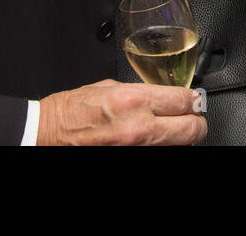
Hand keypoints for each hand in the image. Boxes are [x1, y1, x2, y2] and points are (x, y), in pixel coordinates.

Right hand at [37, 79, 206, 145]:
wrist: (49, 132)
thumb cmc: (73, 109)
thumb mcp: (111, 87)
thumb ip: (141, 91)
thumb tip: (163, 94)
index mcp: (135, 100)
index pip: (184, 100)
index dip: (193, 99)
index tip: (193, 100)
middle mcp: (139, 127)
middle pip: (191, 129)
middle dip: (196, 123)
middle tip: (194, 118)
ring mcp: (135, 148)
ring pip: (178, 145)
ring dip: (180, 137)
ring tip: (174, 130)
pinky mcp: (129, 157)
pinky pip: (159, 152)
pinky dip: (163, 146)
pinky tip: (156, 140)